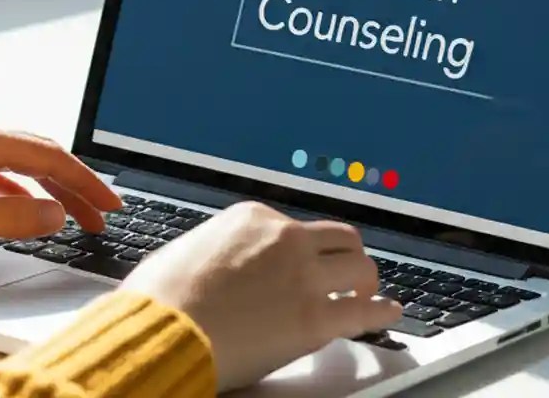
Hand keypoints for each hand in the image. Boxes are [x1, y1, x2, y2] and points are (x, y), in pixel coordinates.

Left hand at [0, 123, 120, 250]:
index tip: (109, 204)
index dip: (85, 183)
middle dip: (75, 184)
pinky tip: (22, 208)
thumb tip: (54, 216)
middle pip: (38, 155)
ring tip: (69, 215)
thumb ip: (8, 218)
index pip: (49, 158)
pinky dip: (17, 188)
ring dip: (47, 188)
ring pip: (17, 162)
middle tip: (101, 212)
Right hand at [122, 202, 400, 391]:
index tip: (306, 263)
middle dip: (344, 256)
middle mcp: (284, 238)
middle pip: (338, 238)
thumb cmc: (161, 297)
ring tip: (368, 294)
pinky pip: (364, 310)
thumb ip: (212, 252)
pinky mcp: (315, 317)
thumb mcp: (183, 252)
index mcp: (252, 218)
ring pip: (359, 267)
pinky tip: (388, 313)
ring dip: (365, 281)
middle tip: (348, 272)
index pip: (295, 228)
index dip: (303, 250)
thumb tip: (208, 264)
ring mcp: (304, 276)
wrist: (164, 328)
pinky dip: (380, 311)